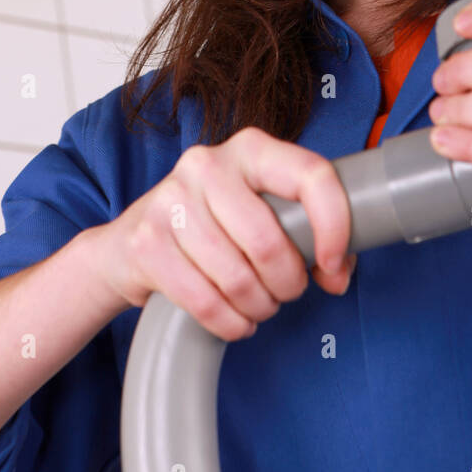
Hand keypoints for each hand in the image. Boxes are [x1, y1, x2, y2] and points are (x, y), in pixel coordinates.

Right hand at [92, 126, 355, 341]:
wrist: (133, 244)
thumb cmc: (215, 227)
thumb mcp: (262, 212)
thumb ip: (310, 235)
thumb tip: (337, 274)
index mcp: (250, 148)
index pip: (310, 175)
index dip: (334, 225)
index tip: (332, 263)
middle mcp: (208, 164)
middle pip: (269, 242)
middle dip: (288, 283)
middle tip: (286, 292)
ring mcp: (171, 199)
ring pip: (237, 278)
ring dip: (259, 306)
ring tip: (258, 304)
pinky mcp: (147, 241)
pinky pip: (205, 302)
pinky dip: (230, 323)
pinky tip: (234, 319)